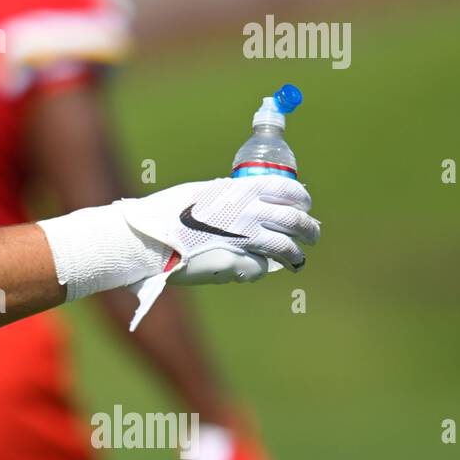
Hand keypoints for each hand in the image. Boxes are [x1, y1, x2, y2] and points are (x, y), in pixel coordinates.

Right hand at [119, 175, 318, 280]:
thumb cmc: (166, 213)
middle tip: (312, 234)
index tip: (304, 204)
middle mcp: (250, 212)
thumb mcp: (199, 193)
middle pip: (295, 221)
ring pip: (286, 248)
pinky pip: (261, 268)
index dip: (301, 198)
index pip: (288, 190)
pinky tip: (255, 269)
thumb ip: (225, 198)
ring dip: (296, 255)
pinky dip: (260, 269)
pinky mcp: (239, 264)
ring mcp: (247, 239)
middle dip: (309, 230)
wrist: (148, 239)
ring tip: (297, 259)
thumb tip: (239, 203)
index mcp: (241, 190)